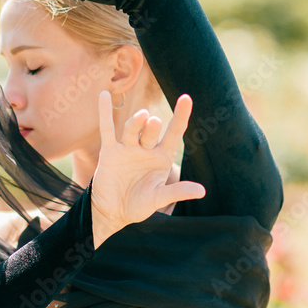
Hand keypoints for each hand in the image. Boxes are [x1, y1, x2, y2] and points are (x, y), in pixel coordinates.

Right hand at [89, 91, 205, 248]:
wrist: (113, 212)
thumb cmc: (138, 205)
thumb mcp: (159, 199)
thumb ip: (177, 192)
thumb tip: (202, 191)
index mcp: (161, 157)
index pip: (174, 133)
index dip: (180, 116)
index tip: (186, 98)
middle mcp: (145, 149)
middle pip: (151, 131)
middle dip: (152, 126)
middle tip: (154, 122)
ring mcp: (127, 149)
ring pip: (132, 129)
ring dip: (136, 122)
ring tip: (142, 116)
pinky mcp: (109, 152)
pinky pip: (107, 130)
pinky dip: (105, 112)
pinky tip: (104, 95)